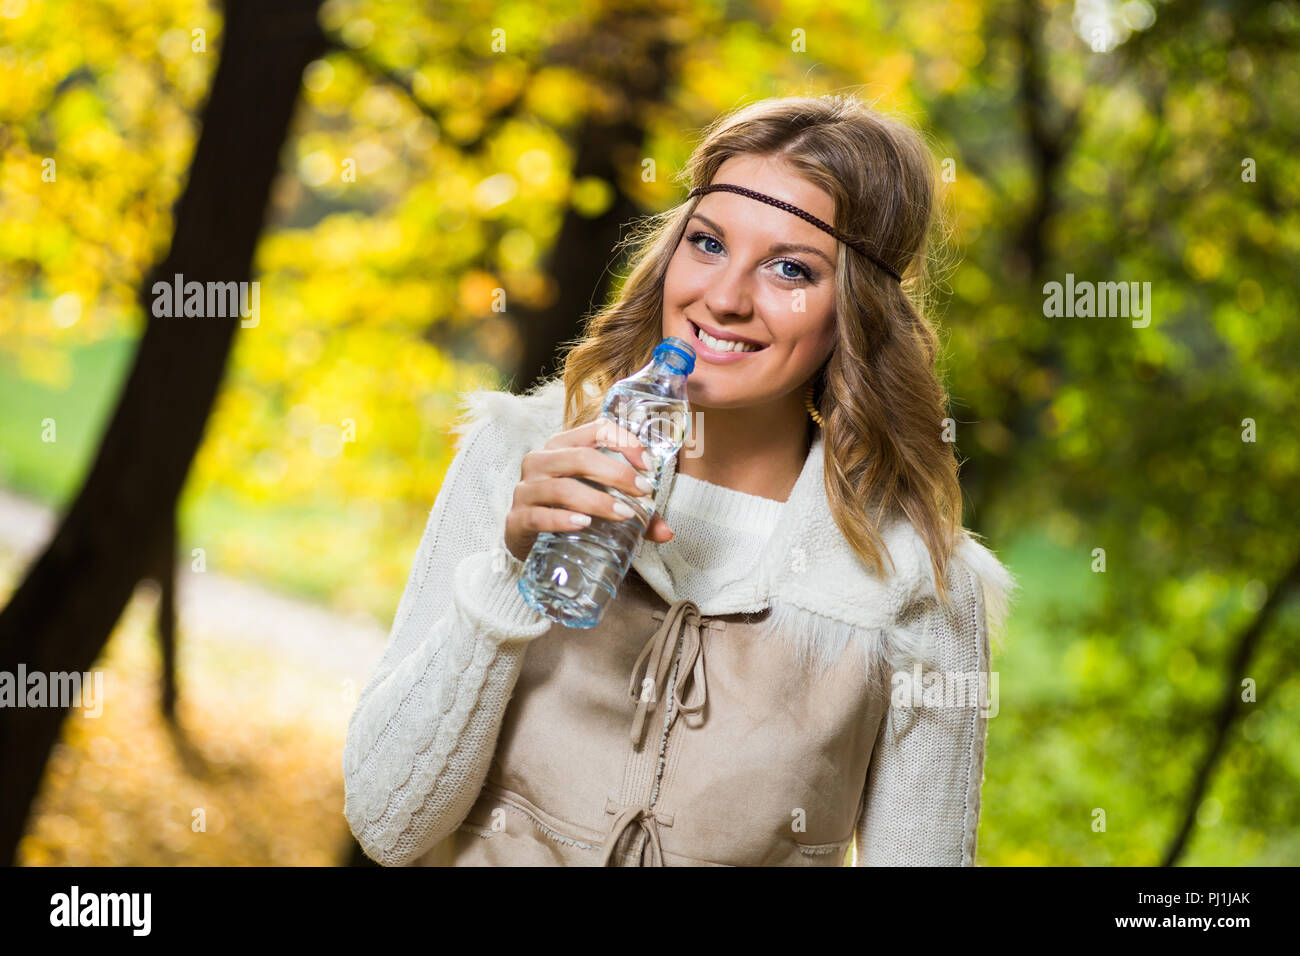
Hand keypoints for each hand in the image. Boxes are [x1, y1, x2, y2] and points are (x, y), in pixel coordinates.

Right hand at [504, 418, 674, 562]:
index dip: (625, 442)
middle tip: (642, 493)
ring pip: (562, 488)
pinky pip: (540, 515)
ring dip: (597, 500)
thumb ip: (635, 515)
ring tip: (623, 514)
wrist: (526, 538)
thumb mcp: (600, 503)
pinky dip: (563, 519)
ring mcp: (526, 489)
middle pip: (580, 457)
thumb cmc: (567, 510)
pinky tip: (583, 524)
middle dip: (617, 473)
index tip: (648, 466)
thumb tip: (667, 532)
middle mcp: (541, 461)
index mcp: (563, 446)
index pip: (596, 429)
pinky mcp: (518, 518)